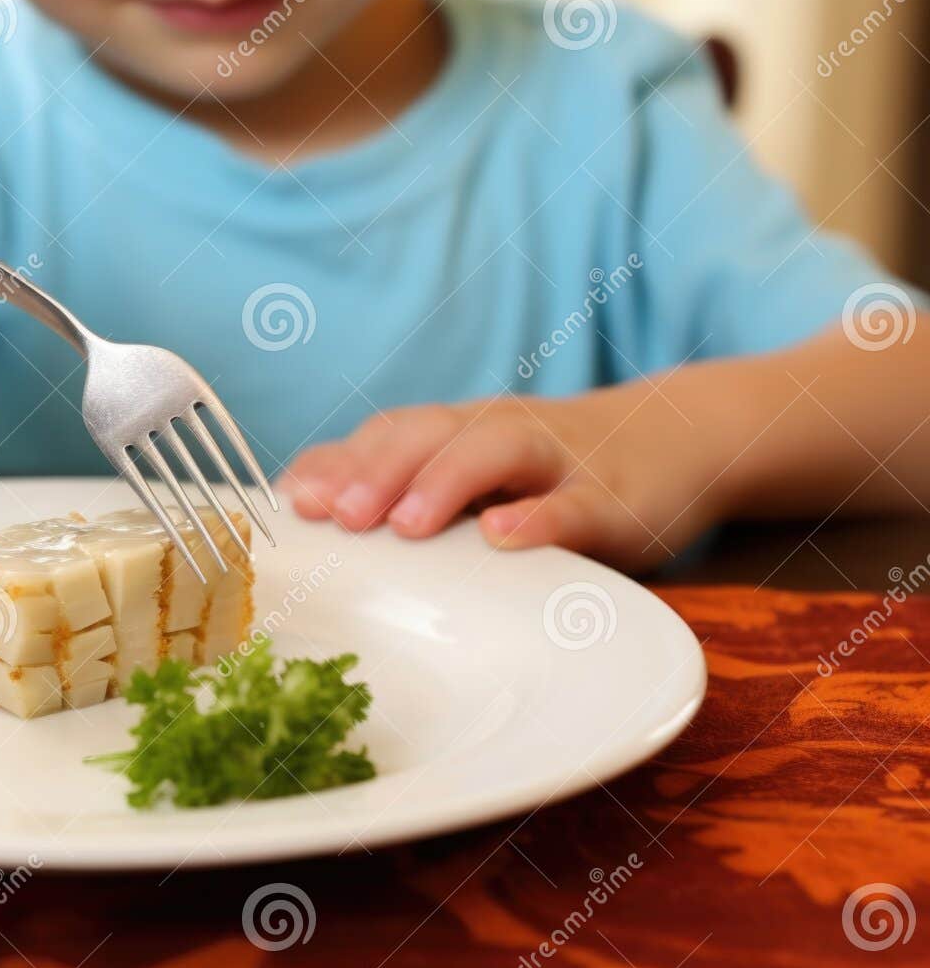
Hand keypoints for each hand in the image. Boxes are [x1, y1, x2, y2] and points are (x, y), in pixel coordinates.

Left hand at [282, 392, 728, 569]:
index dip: (338, 465)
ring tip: (407, 525)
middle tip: (339, 518)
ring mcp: (556, 459)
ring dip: (446, 483)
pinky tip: (507, 537)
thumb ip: (394, 477)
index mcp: (456, 430)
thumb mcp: (470, 465)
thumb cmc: (545, 469)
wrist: (674, 437)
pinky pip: (574, 504)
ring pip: (495, 452)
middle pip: (428, 434)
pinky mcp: (613, 496)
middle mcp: (496, 432)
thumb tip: (297, 493)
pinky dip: (540, 518)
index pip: (387, 435)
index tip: (292, 504)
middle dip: (378, 474)